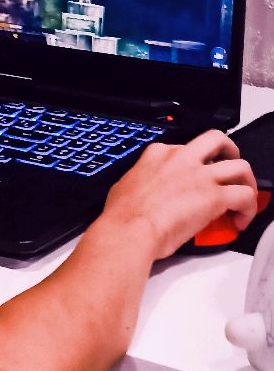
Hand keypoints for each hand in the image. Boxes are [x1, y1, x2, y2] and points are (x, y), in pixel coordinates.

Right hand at [103, 130, 257, 260]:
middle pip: (217, 140)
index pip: (184, 148)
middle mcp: (181, 159)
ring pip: (239, 166)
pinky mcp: (214, 196)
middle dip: (229, 151)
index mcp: (157, 155)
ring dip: (246, 181)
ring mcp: (200, 176)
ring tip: (244, 196)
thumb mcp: (125, 187)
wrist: (128, 230)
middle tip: (230, 167)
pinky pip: (244, 195)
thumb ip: (140, 182)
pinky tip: (241, 219)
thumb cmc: (122, 216)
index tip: (195, 177)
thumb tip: (145, 191)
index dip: (193, 163)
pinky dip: (248, 208)